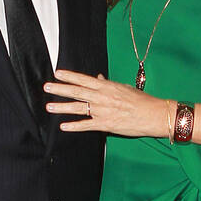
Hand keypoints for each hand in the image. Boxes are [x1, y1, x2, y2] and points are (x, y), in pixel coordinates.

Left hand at [44, 70, 167, 137]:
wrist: (153, 114)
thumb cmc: (141, 101)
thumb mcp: (124, 88)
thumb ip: (108, 84)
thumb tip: (97, 78)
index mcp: (107, 86)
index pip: (84, 80)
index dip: (69, 76)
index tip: (57, 73)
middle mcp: (102, 97)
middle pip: (77, 92)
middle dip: (60, 89)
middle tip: (47, 87)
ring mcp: (102, 111)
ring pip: (78, 108)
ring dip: (62, 107)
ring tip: (49, 106)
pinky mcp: (105, 124)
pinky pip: (86, 125)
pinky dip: (74, 126)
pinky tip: (63, 126)